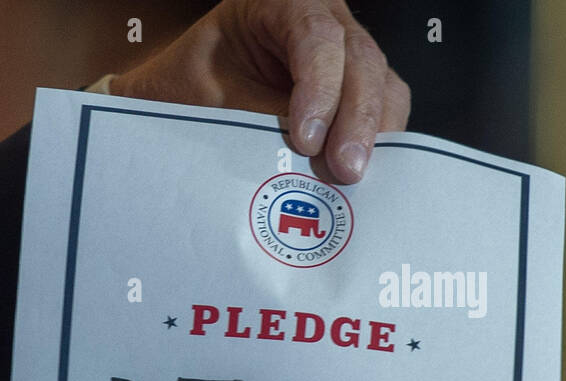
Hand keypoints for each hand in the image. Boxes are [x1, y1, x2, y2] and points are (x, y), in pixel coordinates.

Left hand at [109, 0, 409, 182]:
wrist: (183, 85)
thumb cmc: (191, 80)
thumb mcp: (209, 94)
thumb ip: (254, 115)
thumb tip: (300, 156)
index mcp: (280, 1)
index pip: (317, 36)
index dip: (320, 89)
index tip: (307, 140)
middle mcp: (323, 17)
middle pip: (361, 60)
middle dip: (356, 119)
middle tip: (344, 171)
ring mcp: (344, 51)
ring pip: (381, 85)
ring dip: (370, 135)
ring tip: (350, 178)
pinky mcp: (353, 86)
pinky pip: (380, 108)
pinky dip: (373, 142)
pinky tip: (355, 173)